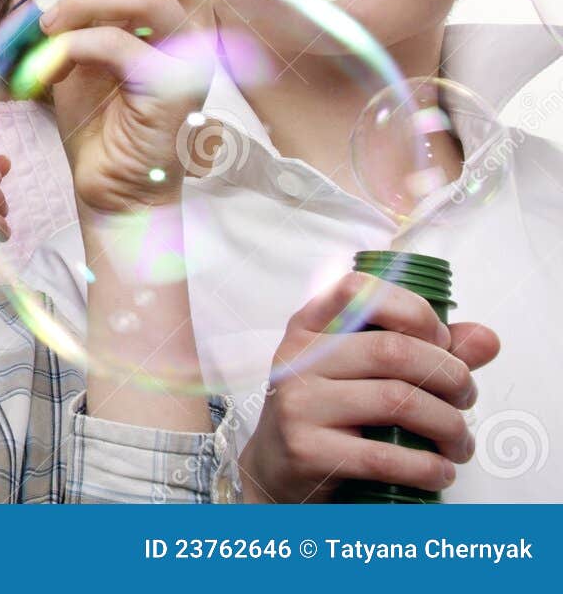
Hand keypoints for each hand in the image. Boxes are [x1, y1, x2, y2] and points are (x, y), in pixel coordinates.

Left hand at [29, 0, 211, 212]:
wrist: (109, 182)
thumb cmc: (95, 112)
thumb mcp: (72, 39)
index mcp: (175, 1)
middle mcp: (193, 22)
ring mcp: (189, 56)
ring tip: (49, 19)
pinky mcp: (172, 91)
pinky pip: (122, 47)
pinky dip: (76, 44)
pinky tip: (53, 61)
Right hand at [239, 273, 500, 502]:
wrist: (275, 468)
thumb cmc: (330, 412)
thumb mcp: (363, 371)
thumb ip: (426, 350)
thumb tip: (487, 339)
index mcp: (310, 326)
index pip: (358, 290)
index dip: (413, 310)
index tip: (440, 340)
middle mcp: (298, 357)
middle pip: (394, 350)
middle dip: (451, 375)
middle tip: (466, 398)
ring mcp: (298, 403)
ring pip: (397, 401)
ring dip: (448, 426)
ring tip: (459, 443)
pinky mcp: (306, 450)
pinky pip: (384, 456)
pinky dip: (427, 467)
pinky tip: (439, 472)